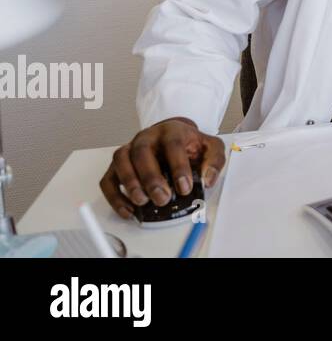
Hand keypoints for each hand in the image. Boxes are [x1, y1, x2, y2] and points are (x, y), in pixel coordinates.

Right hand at [98, 117, 225, 218]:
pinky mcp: (117, 165)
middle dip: (151, 178)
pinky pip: (108, 179)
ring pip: (121, 161)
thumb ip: (214, 161)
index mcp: (171, 131)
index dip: (178, 167)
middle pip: (142, 152)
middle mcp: (147, 137)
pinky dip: (114, 196)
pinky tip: (128, 210)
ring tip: (142, 202)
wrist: (173, 137)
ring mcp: (129, 149)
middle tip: (162, 199)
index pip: (173, 144)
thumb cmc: (189, 145)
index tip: (184, 188)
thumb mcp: (210, 147)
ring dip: (129, 183)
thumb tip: (208, 180)